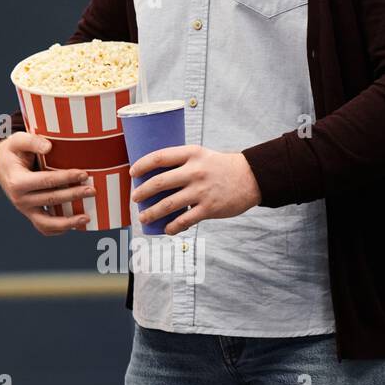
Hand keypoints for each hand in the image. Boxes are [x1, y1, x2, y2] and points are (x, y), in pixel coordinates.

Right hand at [0, 132, 94, 235]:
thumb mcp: (17, 141)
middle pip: (51, 199)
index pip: (46, 181)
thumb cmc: (12, 151)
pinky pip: (44, 227)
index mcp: (17, 181)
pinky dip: (59, 229)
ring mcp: (24, 209)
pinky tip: (74, 224)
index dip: (66, 178)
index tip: (84, 174)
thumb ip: (32, 141)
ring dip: (68, 222)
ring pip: (46, 223)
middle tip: (92, 190)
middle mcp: (19, 199)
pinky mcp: (29, 214)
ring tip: (86, 218)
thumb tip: (49, 147)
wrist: (1, 165)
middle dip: (74, 195)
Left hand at [131, 145, 262, 234]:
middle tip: (134, 198)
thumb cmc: (222, 166)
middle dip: (142, 192)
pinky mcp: (209, 208)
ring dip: (151, 213)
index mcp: (191, 154)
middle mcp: (195, 171)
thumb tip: (156, 173)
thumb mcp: (202, 155)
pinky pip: (185, 220)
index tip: (133, 173)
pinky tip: (166, 229)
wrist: (252, 177)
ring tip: (143, 217)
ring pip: (167, 204)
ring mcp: (201, 191)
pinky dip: (172, 227)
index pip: (159, 157)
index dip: (142, 165)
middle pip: (159, 183)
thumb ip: (182, 162)